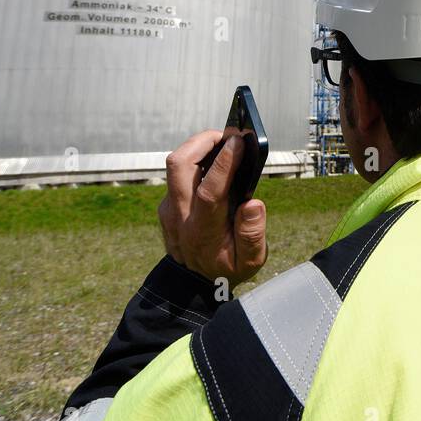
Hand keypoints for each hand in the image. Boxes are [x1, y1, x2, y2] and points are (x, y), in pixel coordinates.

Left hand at [157, 129, 267, 286]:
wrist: (193, 284)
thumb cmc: (227, 268)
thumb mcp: (249, 262)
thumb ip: (252, 235)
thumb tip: (254, 204)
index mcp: (203, 230)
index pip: (209, 190)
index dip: (224, 163)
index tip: (239, 141)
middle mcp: (180, 216)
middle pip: (179, 165)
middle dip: (203, 141)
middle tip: (229, 136)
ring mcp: (169, 208)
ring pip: (175, 165)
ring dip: (198, 147)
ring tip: (223, 143)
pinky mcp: (167, 204)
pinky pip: (178, 174)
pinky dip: (196, 160)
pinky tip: (215, 162)